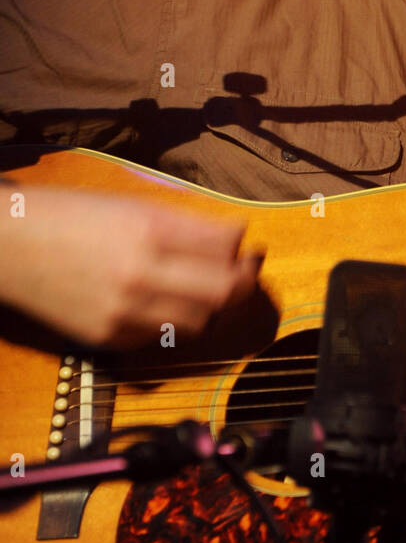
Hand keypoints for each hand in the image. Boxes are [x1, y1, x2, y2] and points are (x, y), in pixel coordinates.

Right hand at [0, 185, 262, 349]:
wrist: (7, 246)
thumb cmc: (66, 215)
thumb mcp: (129, 204)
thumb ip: (181, 223)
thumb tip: (230, 238)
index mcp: (150, 229)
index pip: (226, 245)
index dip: (243, 244)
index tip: (245, 243)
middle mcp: (142, 272)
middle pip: (224, 291)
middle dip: (244, 281)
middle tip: (246, 271)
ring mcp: (126, 311)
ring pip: (201, 322)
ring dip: (215, 307)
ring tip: (212, 290)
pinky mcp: (110, 338)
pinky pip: (163, 338)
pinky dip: (177, 322)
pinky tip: (171, 304)